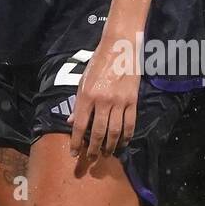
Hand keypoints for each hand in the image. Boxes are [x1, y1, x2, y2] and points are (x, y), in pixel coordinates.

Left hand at [68, 38, 139, 171]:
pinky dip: (126, 137)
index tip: (74, 153)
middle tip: (91, 158)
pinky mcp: (133, 101)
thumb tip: (71, 122)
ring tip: (106, 154)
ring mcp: (119, 101)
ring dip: (110, 146)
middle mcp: (102, 100)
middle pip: (97, 132)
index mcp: (87, 95)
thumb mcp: (83, 81)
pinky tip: (123, 143)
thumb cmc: (98, 63)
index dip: (76, 141)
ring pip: (114, 131)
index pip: (80, 125)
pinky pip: (130, 124)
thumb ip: (78, 103)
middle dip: (93, 148)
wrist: (119, 48)